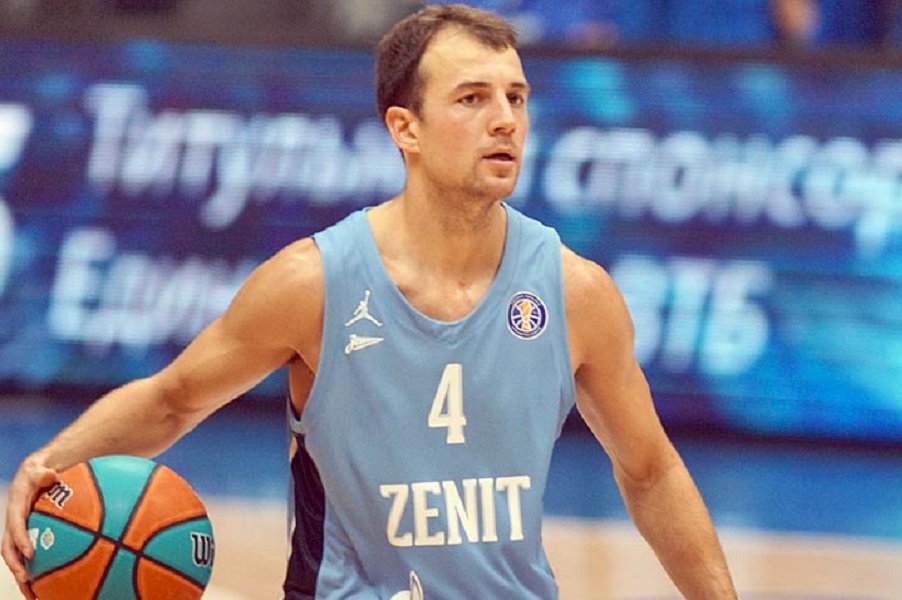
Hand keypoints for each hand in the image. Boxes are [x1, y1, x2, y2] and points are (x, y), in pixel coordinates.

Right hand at [1, 456, 58, 598]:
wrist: (38, 474)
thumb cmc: (40, 472)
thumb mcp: (39, 469)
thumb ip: (43, 473)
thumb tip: (50, 474)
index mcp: (15, 509)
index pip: (15, 527)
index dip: (20, 540)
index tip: (30, 553)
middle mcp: (14, 524)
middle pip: (10, 550)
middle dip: (16, 566)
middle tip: (28, 579)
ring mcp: (20, 533)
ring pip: (17, 559)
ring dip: (23, 578)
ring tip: (34, 595)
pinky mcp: (29, 538)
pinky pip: (30, 558)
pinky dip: (37, 572)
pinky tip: (48, 587)